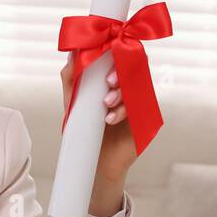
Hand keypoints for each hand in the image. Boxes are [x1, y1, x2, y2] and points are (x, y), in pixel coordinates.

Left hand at [60, 58, 135, 184]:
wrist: (94, 162)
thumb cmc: (85, 131)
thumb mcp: (73, 103)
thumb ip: (72, 79)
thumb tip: (72, 54)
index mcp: (115, 82)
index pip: (122, 59)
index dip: (117, 54)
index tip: (104, 56)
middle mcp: (129, 91)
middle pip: (134, 71)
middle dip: (121, 73)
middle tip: (109, 82)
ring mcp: (138, 106)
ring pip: (138, 89)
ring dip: (121, 94)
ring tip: (106, 104)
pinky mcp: (145, 122)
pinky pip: (141, 109)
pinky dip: (124, 111)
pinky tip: (110, 118)